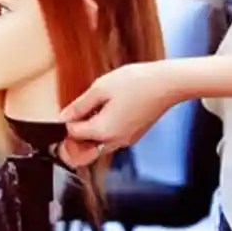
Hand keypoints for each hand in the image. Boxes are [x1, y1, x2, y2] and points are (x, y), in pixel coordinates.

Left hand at [58, 61, 182, 161]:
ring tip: (91, 110)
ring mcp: (126, 140)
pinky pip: (112, 139)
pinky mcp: (134, 135)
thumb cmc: (136, 83)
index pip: (73, 135)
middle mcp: (115, 141)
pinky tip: (106, 111)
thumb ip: (79, 106)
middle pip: (85, 147)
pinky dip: (104, 130)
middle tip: (76, 115)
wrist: (168, 84)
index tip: (67, 111)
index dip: (66, 123)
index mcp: (103, 131)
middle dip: (76, 135)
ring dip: (90, 133)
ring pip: (99, 145)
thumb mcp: (100, 89)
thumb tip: (63, 117)